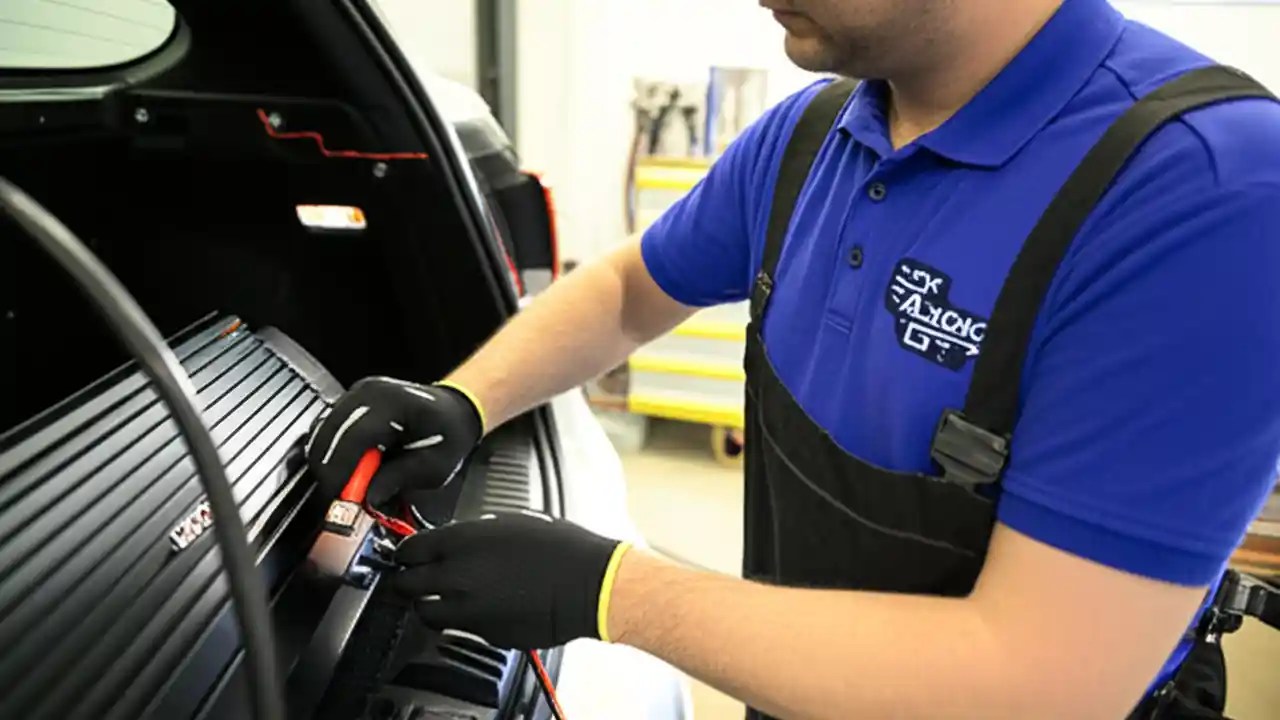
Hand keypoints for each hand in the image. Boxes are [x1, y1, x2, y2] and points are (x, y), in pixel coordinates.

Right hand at [306, 377, 484, 502]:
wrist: (453, 411)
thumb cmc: (449, 434)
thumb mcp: (434, 466)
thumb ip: (398, 480)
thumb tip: (367, 500)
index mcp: (391, 403)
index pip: (353, 439)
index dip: (341, 473)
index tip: (340, 501)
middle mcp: (367, 393)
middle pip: (329, 435)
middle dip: (330, 473)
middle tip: (340, 502)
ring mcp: (355, 395)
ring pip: (322, 434)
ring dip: (330, 465)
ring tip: (350, 488)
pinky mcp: (349, 404)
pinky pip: (328, 431)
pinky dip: (333, 455)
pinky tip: (352, 471)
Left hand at [393, 512, 630, 650]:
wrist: (588, 584)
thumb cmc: (559, 548)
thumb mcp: (509, 522)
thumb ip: (471, 533)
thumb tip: (452, 540)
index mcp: (461, 542)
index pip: (408, 549)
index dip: (405, 552)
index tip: (407, 554)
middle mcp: (456, 577)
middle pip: (406, 584)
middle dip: (409, 579)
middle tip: (416, 576)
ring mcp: (467, 609)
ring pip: (425, 612)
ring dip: (429, 603)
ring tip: (445, 596)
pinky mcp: (483, 633)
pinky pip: (458, 627)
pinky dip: (462, 618)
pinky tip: (481, 606)